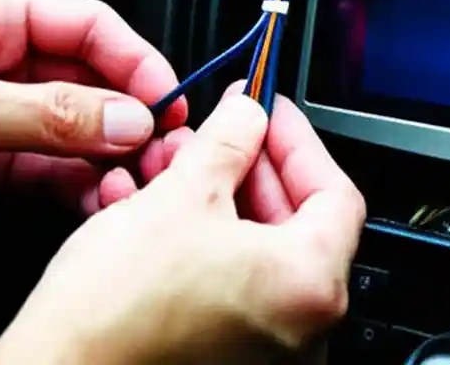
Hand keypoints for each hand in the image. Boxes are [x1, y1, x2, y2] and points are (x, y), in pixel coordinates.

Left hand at [0, 0, 187, 263]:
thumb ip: (51, 115)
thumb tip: (131, 117)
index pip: (86, 23)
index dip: (135, 60)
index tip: (169, 100)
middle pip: (89, 77)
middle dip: (129, 115)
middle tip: (164, 153)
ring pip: (76, 128)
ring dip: (109, 156)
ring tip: (132, 185)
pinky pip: (49, 169)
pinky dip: (78, 185)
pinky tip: (96, 202)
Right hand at [0, 92, 366, 364]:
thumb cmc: (115, 312)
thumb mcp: (181, 195)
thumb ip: (230, 141)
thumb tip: (249, 115)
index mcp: (311, 287)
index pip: (335, 194)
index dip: (296, 140)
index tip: (267, 110)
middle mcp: (303, 329)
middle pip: (294, 222)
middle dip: (245, 167)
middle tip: (217, 131)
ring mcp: (265, 351)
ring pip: (252, 250)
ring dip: (214, 199)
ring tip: (170, 166)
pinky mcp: (224, 361)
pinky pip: (226, 284)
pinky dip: (200, 243)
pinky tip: (155, 211)